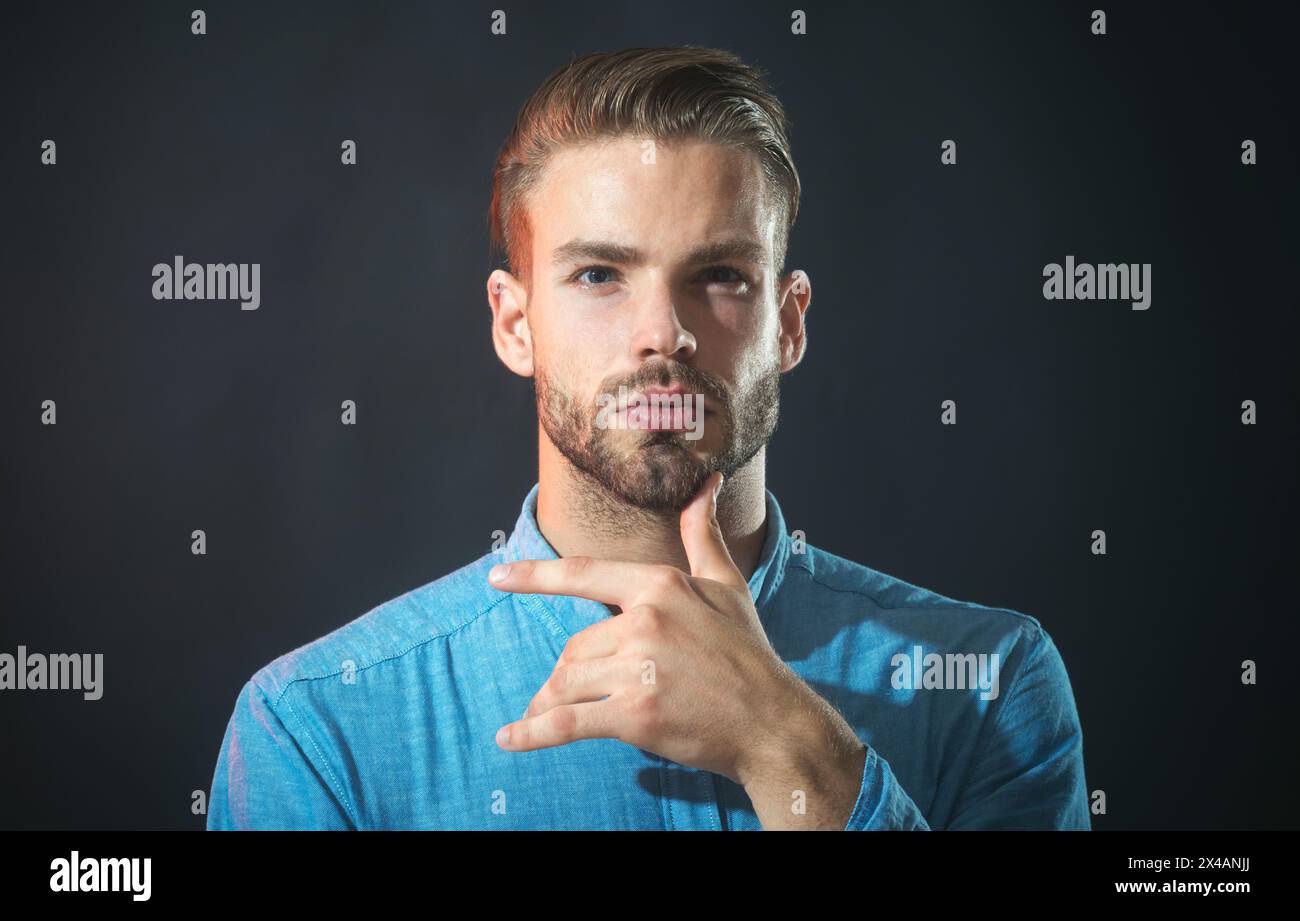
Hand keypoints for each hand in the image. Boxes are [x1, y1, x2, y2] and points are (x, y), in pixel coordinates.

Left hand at [487, 471, 807, 786]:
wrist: (773, 723)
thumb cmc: (747, 653)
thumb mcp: (727, 586)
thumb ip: (702, 535)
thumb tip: (707, 484)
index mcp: (660, 586)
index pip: (583, 573)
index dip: (534, 575)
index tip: (497, 576)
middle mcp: (646, 622)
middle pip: (575, 644)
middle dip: (568, 671)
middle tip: (567, 693)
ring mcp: (639, 670)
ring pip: (567, 682)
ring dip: (548, 701)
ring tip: (541, 715)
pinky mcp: (635, 716)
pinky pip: (567, 723)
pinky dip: (532, 734)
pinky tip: (509, 739)